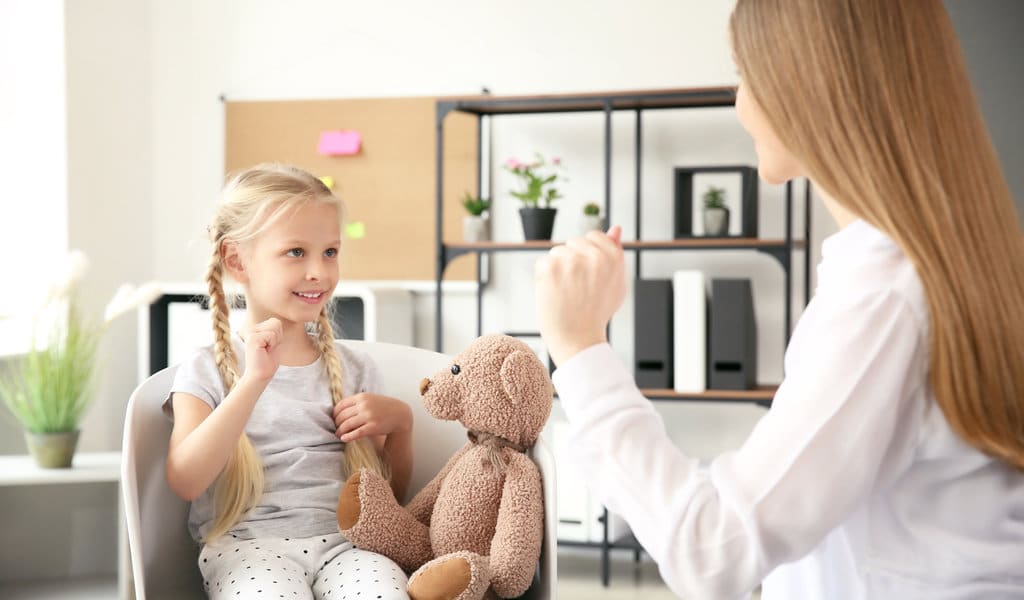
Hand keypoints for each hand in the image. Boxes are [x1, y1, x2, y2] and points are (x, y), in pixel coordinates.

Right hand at [242, 318, 282, 382]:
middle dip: (277, 337)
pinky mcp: (253, 338)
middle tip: (269, 349)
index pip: (275, 322)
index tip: (271, 347)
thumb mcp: (274, 343)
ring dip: (275, 341)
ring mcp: (251, 333)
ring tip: (266, 351)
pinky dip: (272, 345)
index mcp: (256, 329)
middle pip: (276, 322)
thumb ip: (275, 331)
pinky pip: (272, 335)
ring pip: (274, 327)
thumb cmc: (268, 362)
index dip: (278, 335)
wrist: (259, 376)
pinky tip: (264, 352)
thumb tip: (277, 321)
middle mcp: (252, 329)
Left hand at [333, 393, 411, 442]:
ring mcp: (368, 416)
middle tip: (335, 428)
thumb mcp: (370, 399)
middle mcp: (364, 405)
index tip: (333, 419)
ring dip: (339, 431)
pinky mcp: (373, 427)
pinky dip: (347, 437)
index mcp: (362, 397)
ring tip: (337, 434)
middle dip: (336, 423)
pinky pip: (356, 433)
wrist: (400, 415)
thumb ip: (357, 402)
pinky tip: (344, 439)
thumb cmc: (383, 407)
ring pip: (347, 424)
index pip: (341, 405)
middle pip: (342, 416)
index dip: (334, 413)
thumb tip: (339, 410)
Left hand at [534, 226, 625, 365]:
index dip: (586, 256)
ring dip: (557, 270)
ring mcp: (572, 261)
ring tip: (566, 294)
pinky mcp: (551, 269)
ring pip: (556, 253)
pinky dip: (543, 279)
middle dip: (571, 261)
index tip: (586, 276)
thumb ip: (615, 253)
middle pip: (573, 243)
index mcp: (614, 257)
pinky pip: (541, 263)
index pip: (593, 236)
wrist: (578, 341)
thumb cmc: (596, 314)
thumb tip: (615, 227)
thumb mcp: (616, 284)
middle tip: (577, 289)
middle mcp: (595, 256)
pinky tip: (554, 295)